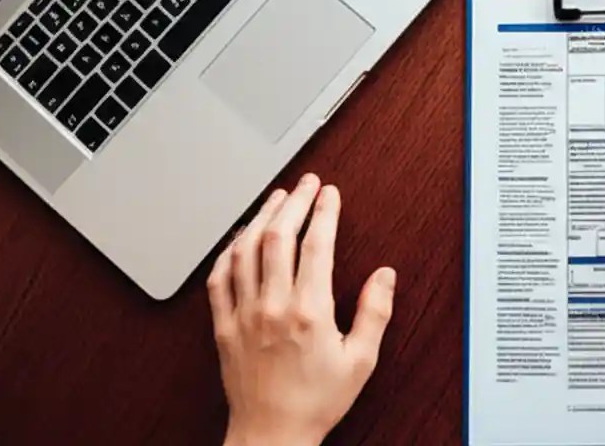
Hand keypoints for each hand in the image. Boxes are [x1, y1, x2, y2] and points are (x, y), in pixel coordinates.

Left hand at [208, 174, 395, 445]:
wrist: (271, 436)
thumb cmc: (316, 402)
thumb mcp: (361, 361)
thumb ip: (375, 313)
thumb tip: (385, 276)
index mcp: (309, 312)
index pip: (316, 245)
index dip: (324, 212)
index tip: (330, 194)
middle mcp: (272, 306)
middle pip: (278, 237)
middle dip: (294, 202)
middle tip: (306, 183)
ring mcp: (243, 314)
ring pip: (246, 250)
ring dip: (261, 218)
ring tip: (276, 198)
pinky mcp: (223, 326)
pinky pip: (219, 278)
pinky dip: (228, 251)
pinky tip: (239, 239)